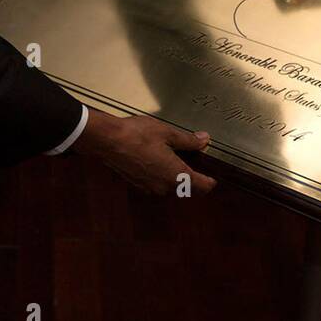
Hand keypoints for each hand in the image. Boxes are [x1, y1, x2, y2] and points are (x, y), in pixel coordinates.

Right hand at [73, 109, 217, 195]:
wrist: (107, 140)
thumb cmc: (136, 135)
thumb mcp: (168, 133)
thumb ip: (188, 140)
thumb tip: (203, 141)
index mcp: (175, 174)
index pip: (200, 186)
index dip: (209, 183)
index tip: (213, 179)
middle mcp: (163, 185)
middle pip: (184, 187)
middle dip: (190, 177)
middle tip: (194, 162)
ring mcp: (148, 186)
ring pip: (168, 185)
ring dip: (173, 176)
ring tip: (173, 158)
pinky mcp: (136, 183)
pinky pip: (154, 182)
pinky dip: (158, 174)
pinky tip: (155, 159)